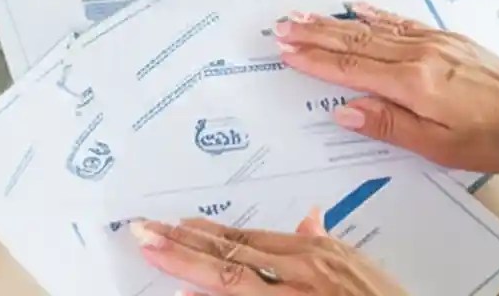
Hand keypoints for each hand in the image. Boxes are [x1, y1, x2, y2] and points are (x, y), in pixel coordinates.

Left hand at [132, 208, 406, 295]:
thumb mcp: (356, 266)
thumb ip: (325, 242)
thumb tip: (310, 217)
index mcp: (314, 252)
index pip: (247, 239)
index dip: (207, 234)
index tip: (173, 226)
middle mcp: (302, 270)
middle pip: (230, 255)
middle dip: (182, 244)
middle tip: (142, 231)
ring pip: (232, 280)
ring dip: (187, 266)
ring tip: (152, 252)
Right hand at [274, 4, 498, 173]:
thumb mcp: (440, 147)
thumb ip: (388, 125)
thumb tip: (344, 109)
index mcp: (414, 84)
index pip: (351, 69)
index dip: (314, 60)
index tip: (285, 50)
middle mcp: (420, 55)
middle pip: (355, 41)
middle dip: (314, 34)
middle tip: (280, 26)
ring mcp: (435, 43)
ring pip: (374, 28)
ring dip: (335, 22)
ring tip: (304, 15)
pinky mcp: (449, 41)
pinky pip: (402, 22)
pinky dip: (376, 13)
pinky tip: (358, 7)